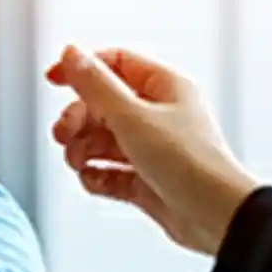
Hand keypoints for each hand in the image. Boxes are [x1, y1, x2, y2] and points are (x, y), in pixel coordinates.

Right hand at [46, 45, 260, 255]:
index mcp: (164, 87)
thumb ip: (95, 85)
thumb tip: (71, 53)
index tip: (54, 80)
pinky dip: (97, 176)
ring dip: (82, 149)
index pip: (115, 63)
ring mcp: (153, 149)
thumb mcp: (132, 116)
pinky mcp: (148, 181)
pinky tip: (94, 179)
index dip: (82, 69)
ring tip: (78, 161)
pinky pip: (110, 172)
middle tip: (64, 134)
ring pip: (102, 140)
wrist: (217, 217)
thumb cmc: (190, 163)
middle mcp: (159, 115)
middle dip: (77, 119)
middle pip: (101, 105)